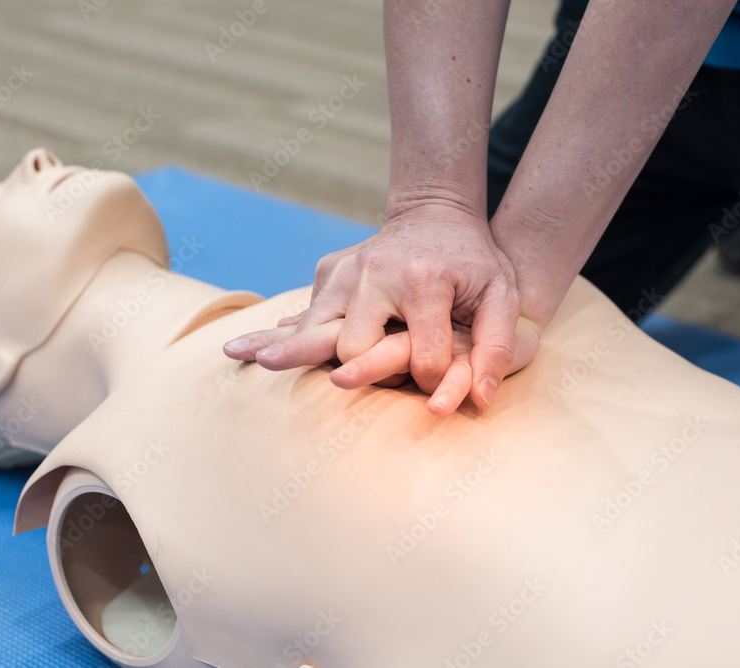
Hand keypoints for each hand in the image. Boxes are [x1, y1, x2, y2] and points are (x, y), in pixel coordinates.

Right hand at [224, 201, 528, 409]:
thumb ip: (498, 345)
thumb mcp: (502, 296)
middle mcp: (376, 273)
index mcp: (423, 281)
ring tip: (237, 354)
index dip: (433, 382)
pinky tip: (255, 343)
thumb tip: (484, 400)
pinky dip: (294, 330)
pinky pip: (310, 310)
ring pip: (315, 325)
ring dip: (287, 347)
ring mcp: (347, 269)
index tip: (439, 387)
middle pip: (352, 345)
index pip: (420, 357)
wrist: (438, 215)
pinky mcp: (330, 269)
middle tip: (327, 384)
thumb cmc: (476, 262)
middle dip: (353, 373)